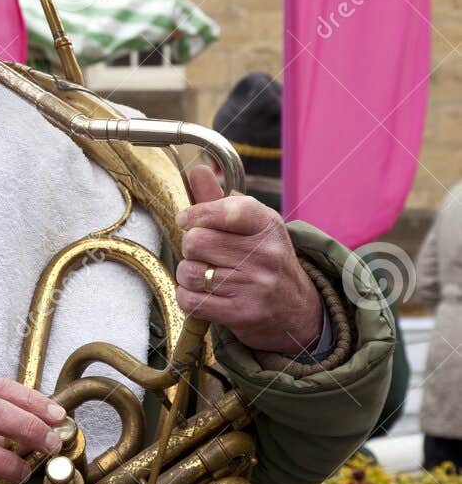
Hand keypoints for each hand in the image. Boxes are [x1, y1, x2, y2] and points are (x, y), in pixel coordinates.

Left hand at [175, 164, 323, 354]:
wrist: (296, 310)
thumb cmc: (265, 260)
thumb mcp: (252, 226)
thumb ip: (220, 200)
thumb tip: (197, 169)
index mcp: (267, 224)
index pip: (223, 210)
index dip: (195, 214)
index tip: (186, 221)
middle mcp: (265, 254)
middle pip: (195, 241)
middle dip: (190, 247)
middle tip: (203, 253)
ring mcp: (255, 286)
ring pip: (189, 271)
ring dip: (188, 274)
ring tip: (205, 275)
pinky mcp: (242, 314)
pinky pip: (191, 300)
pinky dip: (188, 297)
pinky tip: (202, 294)